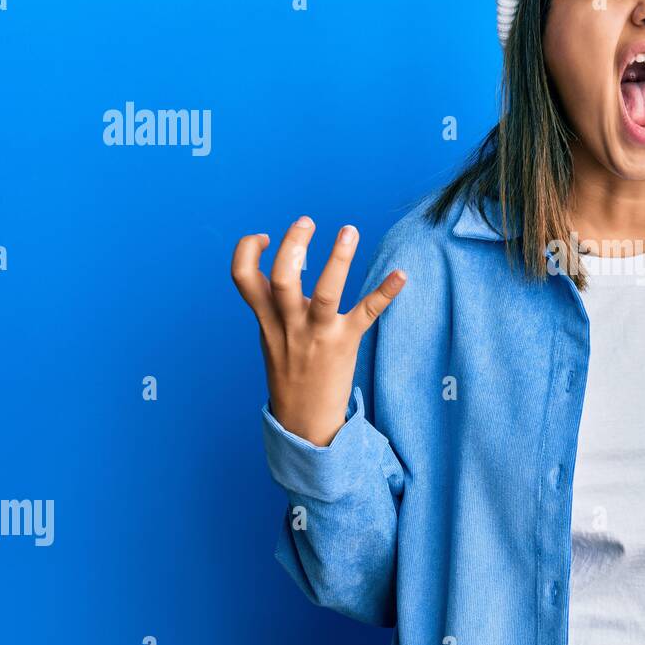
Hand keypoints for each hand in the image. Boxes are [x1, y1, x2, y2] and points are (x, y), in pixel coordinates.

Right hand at [231, 215, 406, 445]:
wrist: (306, 423)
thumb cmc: (291, 372)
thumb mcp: (272, 338)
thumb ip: (272, 305)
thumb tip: (277, 265)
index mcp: (267, 321)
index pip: (242, 278)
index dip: (246, 251)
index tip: (263, 236)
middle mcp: (289, 325)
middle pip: (281, 278)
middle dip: (292, 245)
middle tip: (306, 222)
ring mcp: (318, 335)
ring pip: (324, 292)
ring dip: (338, 259)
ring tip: (349, 230)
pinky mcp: (346, 343)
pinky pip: (367, 313)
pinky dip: (385, 291)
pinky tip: (402, 274)